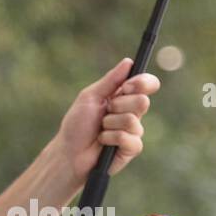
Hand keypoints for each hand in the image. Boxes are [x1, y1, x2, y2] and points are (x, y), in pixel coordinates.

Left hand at [52, 58, 160, 188]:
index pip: (146, 85)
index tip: (127, 87)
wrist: (69, 153)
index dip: (142, 83)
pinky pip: (129, 139)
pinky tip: (103, 143)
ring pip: (132, 120)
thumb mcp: (90, 97)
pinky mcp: (132, 149)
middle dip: (119, 105)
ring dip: (110, 124)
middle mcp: (132, 112)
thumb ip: (110, 80)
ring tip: (100, 130)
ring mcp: (133, 131)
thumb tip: (128, 62)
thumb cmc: (77, 125)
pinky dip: (111, 138)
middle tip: (105, 111)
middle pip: (143, 101)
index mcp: (123, 97)